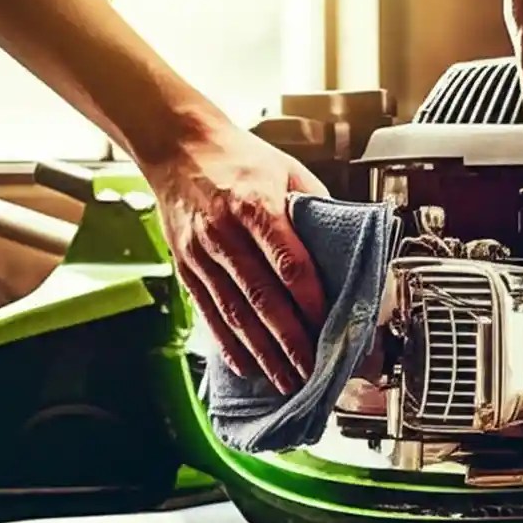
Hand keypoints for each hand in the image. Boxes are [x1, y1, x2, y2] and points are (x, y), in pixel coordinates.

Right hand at [141, 113, 328, 395]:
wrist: (176, 143)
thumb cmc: (236, 155)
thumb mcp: (287, 169)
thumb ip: (316, 209)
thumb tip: (346, 248)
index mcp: (256, 205)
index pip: (289, 263)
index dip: (312, 301)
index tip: (331, 327)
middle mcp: (226, 233)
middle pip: (263, 298)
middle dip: (290, 342)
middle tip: (313, 372)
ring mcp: (202, 253)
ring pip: (235, 313)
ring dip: (262, 352)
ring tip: (285, 380)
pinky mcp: (186, 266)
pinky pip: (209, 312)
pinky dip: (228, 342)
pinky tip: (246, 364)